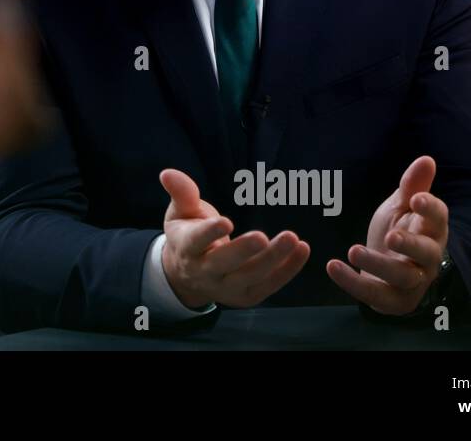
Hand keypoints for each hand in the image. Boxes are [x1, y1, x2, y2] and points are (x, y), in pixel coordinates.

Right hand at [159, 169, 309, 309]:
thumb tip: (167, 173)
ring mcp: (226, 289)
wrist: (188, 275)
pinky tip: (303, 250)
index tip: (226, 221)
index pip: (196, 242)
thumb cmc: (188, 234)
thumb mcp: (180, 212)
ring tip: (293, 239)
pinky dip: (288, 269)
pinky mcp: (246, 297)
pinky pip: (270, 285)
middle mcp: (204, 273)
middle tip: (262, 236)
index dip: (210, 233)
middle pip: (224, 264)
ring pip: (250, 276)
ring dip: (274, 259)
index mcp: (186, 249)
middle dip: (244, 251)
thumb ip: (181, 193)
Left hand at [326, 155, 448, 315]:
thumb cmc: (399, 231)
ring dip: (377, 264)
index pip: (439, 218)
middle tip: (392, 236)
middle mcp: (428, 258)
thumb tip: (426, 158)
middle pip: (427, 252)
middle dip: (410, 244)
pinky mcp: (395, 300)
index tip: (416, 199)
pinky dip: (353, 282)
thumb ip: (412, 186)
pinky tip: (333, 266)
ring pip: (402, 276)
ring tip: (352, 249)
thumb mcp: (401, 206)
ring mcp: (414, 282)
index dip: (430, 209)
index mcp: (432, 230)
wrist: (386, 270)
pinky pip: (376, 295)